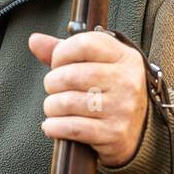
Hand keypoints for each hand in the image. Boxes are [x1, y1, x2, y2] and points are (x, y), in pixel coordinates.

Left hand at [28, 30, 148, 167]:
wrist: (138, 131)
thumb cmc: (113, 93)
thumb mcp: (99, 65)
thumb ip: (67, 52)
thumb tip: (35, 41)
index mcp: (125, 58)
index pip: (85, 44)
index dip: (62, 53)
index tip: (58, 64)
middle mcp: (127, 81)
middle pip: (71, 75)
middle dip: (52, 83)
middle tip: (54, 89)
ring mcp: (122, 108)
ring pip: (67, 102)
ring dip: (51, 107)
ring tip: (55, 108)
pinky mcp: (113, 133)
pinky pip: (71, 127)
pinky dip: (54, 126)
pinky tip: (53, 125)